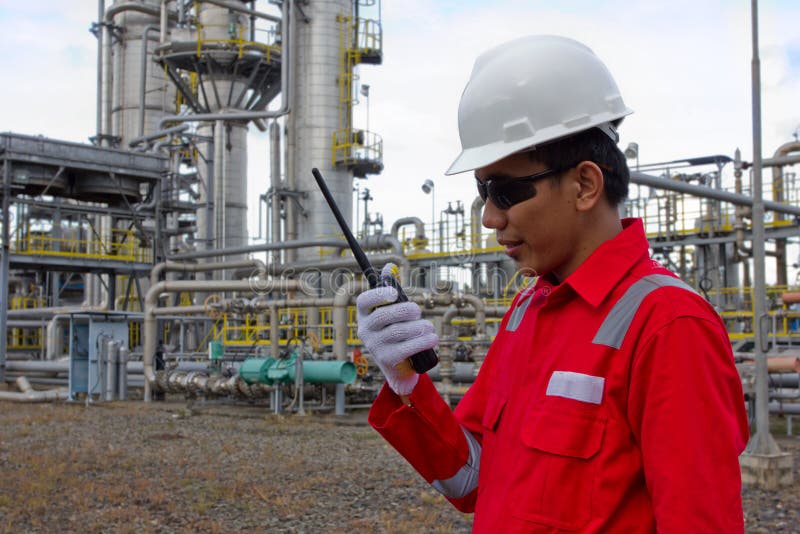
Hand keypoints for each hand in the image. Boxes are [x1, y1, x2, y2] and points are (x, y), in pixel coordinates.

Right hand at [356, 265, 437, 394]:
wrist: (398, 366)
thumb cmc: (396, 331)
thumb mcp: (392, 311)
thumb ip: (391, 288)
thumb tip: (389, 266)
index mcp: (365, 314)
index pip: (364, 301)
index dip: (378, 295)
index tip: (395, 293)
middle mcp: (365, 330)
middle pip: (383, 316)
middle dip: (404, 310)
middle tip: (418, 310)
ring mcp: (374, 346)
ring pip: (397, 332)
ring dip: (417, 327)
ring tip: (430, 326)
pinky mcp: (386, 359)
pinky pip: (405, 348)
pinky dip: (422, 342)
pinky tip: (433, 338)